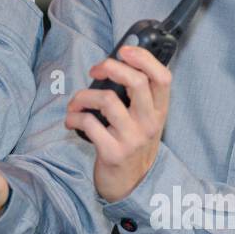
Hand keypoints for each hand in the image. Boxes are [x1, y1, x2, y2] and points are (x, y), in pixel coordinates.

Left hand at [64, 45, 171, 202]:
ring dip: (83, 96)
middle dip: (110, 67)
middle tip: (95, 70)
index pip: (163, 77)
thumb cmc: (133, 141)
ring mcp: (132, 138)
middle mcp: (150, 123)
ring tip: (76, 103)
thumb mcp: (144, 118)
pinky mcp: (113, 152)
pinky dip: (73, 117)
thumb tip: (115, 62)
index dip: (144, 58)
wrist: (130, 183)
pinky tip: (71, 120)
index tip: (124, 50)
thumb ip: (137, 95)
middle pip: (136, 82)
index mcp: (160, 111)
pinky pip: (88, 123)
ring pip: (106, 99)